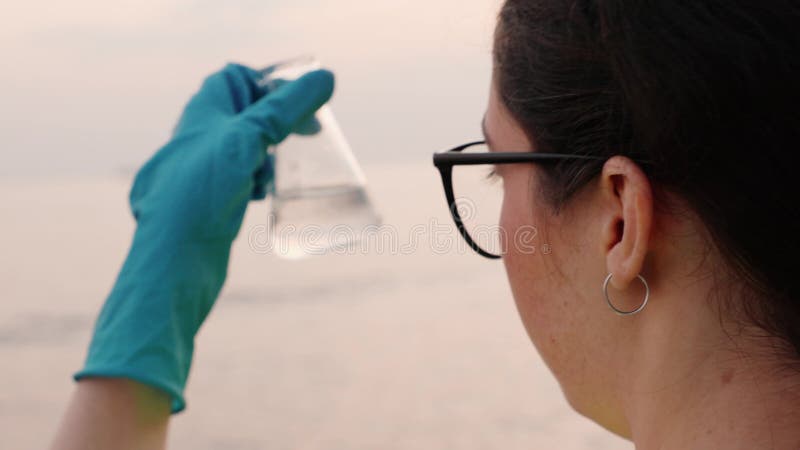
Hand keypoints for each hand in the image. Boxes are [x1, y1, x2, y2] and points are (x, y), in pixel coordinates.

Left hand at [74, 63, 334, 411]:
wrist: (173, 264)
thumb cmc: (200, 194)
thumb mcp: (247, 140)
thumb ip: (285, 109)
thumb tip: (325, 78)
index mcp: (201, 114)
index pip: (235, 79)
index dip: (268, 83)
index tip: (301, 99)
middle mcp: (200, 140)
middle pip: (245, 113)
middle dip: (279, 118)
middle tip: (313, 132)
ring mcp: (205, 173)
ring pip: (246, 148)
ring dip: (272, 149)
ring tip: (296, 161)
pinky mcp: (212, 204)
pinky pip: (242, 179)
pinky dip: (261, 179)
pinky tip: (272, 192)